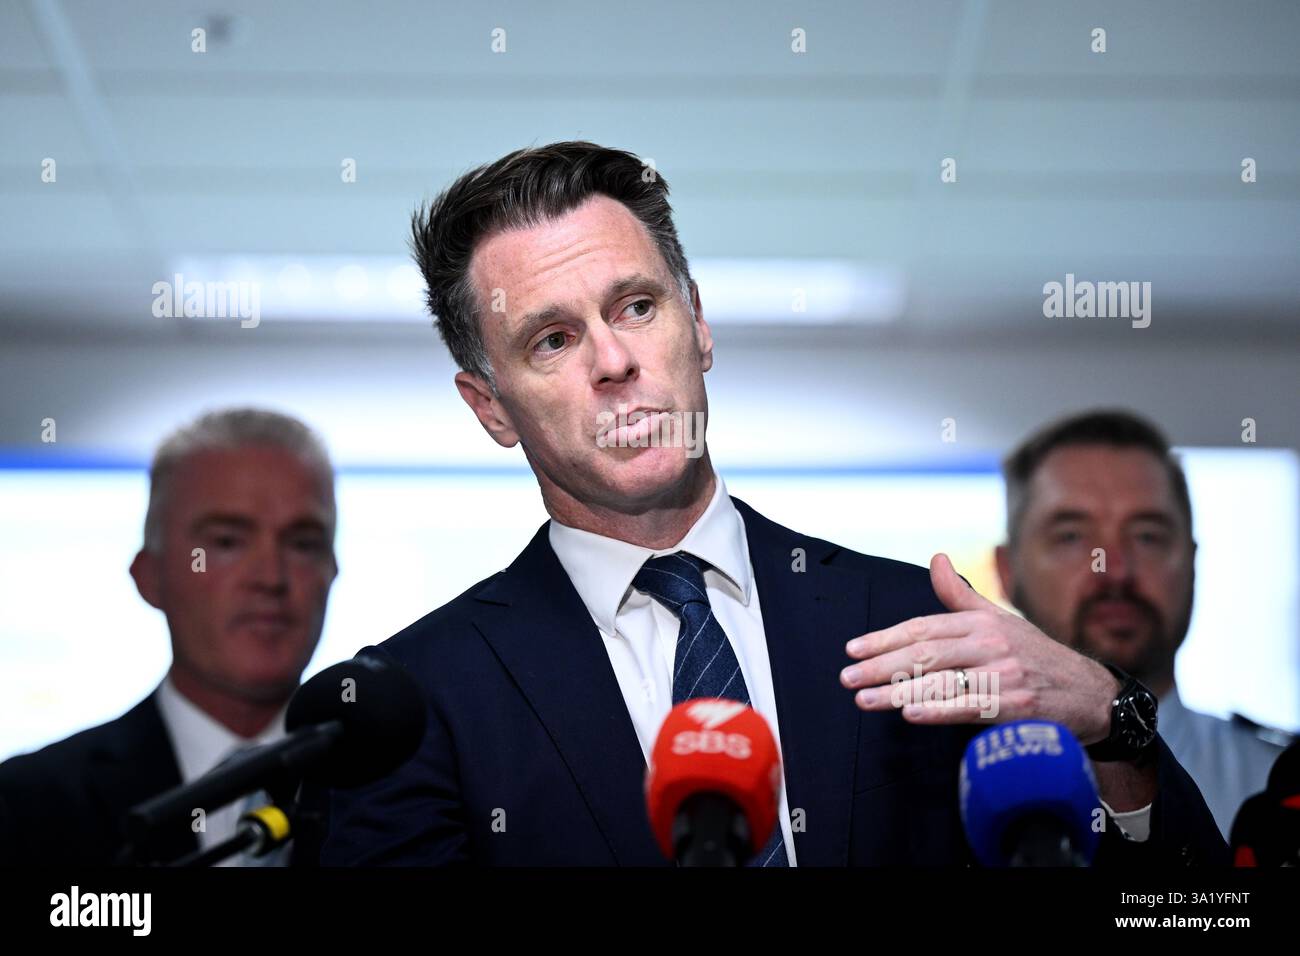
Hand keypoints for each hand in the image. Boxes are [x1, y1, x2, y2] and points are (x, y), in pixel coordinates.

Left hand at [839, 553, 1118, 742]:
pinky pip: (969, 708)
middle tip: (848, 677)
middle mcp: (991, 644)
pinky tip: (911, 713)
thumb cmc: (1036, 655)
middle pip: (925, 654)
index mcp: (982, 622)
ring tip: (865, 699)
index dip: (885, 638)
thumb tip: (936, 559)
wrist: (1090, 693)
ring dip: (898, 692)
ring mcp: (1004, 675)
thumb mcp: (1000, 619)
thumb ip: (961, 596)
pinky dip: (938, 710)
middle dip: (881, 666)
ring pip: (941, 682)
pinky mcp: (1016, 705)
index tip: (853, 649)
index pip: (923, 628)